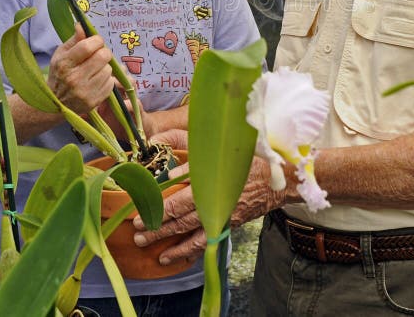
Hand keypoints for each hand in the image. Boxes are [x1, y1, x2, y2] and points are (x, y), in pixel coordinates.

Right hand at [47, 24, 114, 113]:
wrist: (56, 104)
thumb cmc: (59, 75)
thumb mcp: (61, 55)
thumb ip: (74, 40)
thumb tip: (81, 25)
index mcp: (64, 63)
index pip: (88, 46)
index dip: (97, 40)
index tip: (96, 42)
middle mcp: (74, 78)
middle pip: (103, 56)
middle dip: (104, 52)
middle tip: (100, 55)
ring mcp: (84, 91)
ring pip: (108, 70)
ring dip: (105, 67)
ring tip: (95, 70)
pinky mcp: (93, 101)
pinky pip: (110, 84)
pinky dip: (107, 80)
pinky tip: (96, 81)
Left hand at [131, 154, 284, 265]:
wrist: (274, 180)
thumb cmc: (243, 161)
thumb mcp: (216, 154)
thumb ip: (191, 162)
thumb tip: (168, 174)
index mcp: (208, 186)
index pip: (177, 203)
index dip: (157, 212)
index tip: (139, 217)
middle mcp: (213, 206)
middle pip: (181, 223)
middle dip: (158, 231)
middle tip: (139, 236)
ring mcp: (221, 219)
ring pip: (193, 237)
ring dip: (173, 247)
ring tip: (156, 255)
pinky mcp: (227, 226)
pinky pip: (208, 243)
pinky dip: (193, 252)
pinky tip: (179, 258)